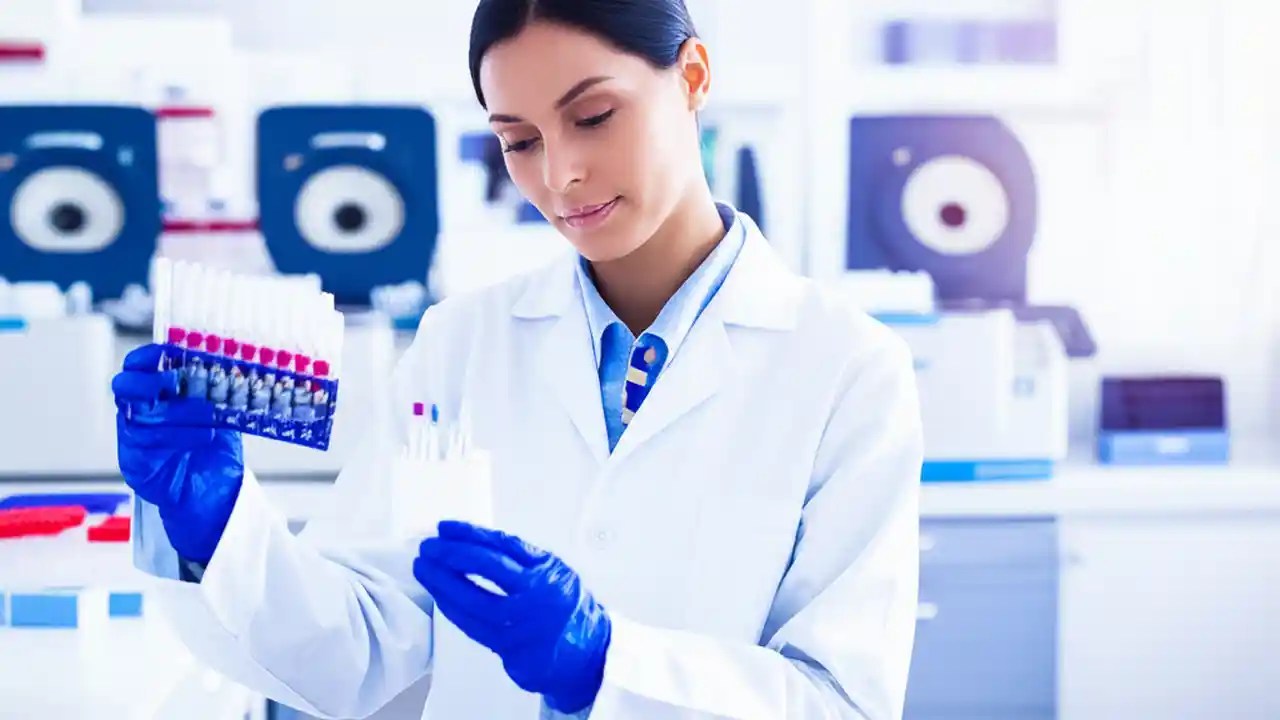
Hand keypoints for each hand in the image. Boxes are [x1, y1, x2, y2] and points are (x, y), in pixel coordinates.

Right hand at [113, 344, 243, 562]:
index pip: (139, 366)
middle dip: (149, 380)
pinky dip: (178, 437)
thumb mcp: (222, 410)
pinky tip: (202, 438)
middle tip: (175, 382)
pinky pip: (146, 442)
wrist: (214, 491)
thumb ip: (217, 388)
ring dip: (178, 412)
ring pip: (141, 414)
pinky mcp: (132, 461)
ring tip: (210, 418)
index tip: (168, 350)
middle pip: (125, 385)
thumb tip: (232, 361)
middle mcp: (140, 411)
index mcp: (158, 393)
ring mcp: (133, 436)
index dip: (148, 355)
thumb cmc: (214, 447)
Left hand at [412, 521, 611, 713]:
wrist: (588, 652)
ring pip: (473, 599)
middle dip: (451, 554)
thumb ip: (522, 560)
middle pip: (486, 567)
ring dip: (442, 583)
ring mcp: (522, 622)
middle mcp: (536, 593)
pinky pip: (472, 625)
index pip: (502, 544)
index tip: (445, 528)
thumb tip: (473, 543)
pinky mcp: (510, 647)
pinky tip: (439, 597)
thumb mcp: (556, 572)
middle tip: (428, 547)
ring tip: (424, 569)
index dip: (470, 533)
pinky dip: (452, 609)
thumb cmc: (566, 609)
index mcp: (547, 569)